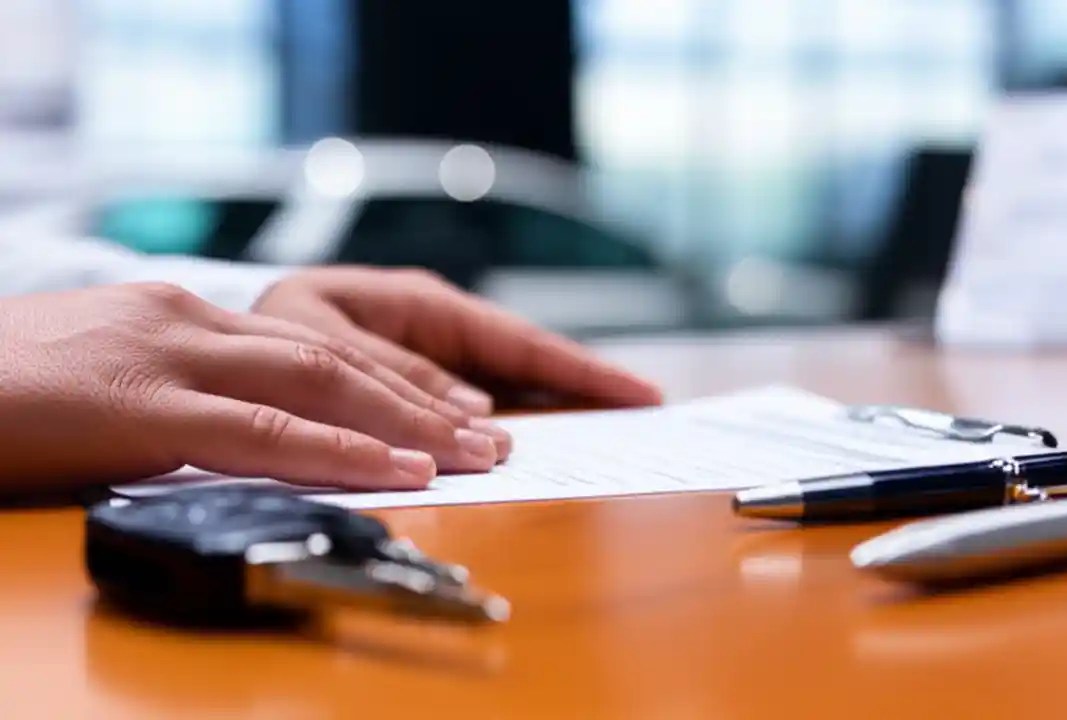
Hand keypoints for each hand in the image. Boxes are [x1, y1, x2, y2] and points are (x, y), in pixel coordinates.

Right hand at [0, 283, 511, 493]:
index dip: (387, 380)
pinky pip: (263, 430)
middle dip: (419, 397)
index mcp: (181, 315)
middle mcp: (189, 321)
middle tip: (489, 433)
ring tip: (474, 451)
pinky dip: (341, 447)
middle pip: (334, 356)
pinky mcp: (141, 406)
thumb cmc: (1, 385)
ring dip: (405, 419)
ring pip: (318, 383)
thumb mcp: (105, 375)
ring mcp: (168, 357)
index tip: (445, 410)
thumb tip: (238, 430)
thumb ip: (178, 393)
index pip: (311, 344)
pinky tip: (397, 467)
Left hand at [252, 266, 662, 412]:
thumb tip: (475, 410)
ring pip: (500, 382)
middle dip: (577, 384)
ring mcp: (422, 356)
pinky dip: (507, 415)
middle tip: (642, 410)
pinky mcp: (409, 380)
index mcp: (408, 304)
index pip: (511, 340)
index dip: (576, 367)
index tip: (639, 390)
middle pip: (519, 359)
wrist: (207, 350)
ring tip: (610, 422)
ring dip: (551, 403)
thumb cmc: (258, 337)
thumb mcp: (317, 341)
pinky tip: (538, 436)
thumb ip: (390, 374)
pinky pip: (469, 400)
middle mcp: (425, 327)